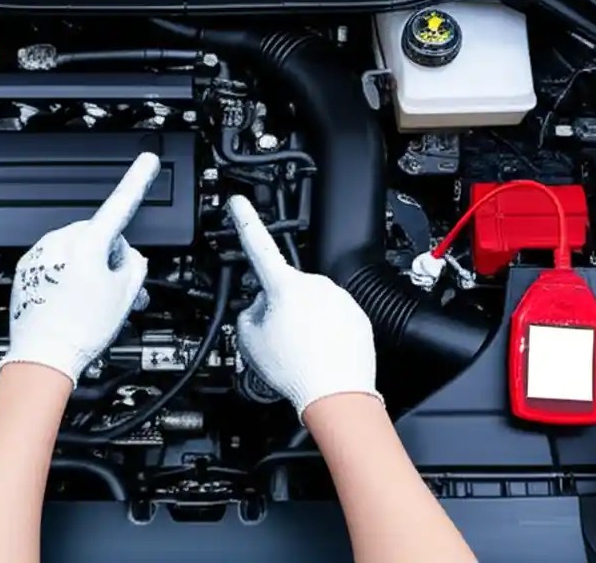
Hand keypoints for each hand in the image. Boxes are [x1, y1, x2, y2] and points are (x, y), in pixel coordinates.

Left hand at [0, 153, 159, 384]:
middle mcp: (60, 243)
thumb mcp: (124, 295)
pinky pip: (56, 263)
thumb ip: (134, 264)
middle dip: (108, 256)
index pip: (121, 205)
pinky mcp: (27, 270)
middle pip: (97, 235)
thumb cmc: (80, 330)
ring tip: (88, 303)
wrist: (43, 357)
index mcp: (87, 244)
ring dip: (86, 268)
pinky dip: (66, 278)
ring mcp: (40, 256)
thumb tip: (129, 256)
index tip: (147, 161)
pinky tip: (70, 303)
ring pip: (76, 250)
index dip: (138, 181)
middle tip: (111, 290)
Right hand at [227, 195, 380, 414]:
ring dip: (304, 321)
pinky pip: (334, 318)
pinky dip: (326, 333)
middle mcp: (315, 285)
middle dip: (280, 306)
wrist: (336, 394)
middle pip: (287, 288)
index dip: (245, 220)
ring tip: (302, 351)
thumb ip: (247, 313)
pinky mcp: (357, 315)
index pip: (258, 245)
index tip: (239, 202)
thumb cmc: (296, 370)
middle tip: (278, 338)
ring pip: (312, 304)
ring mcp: (339, 298)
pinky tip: (320, 353)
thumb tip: (257, 307)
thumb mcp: (249, 341)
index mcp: (284, 285)